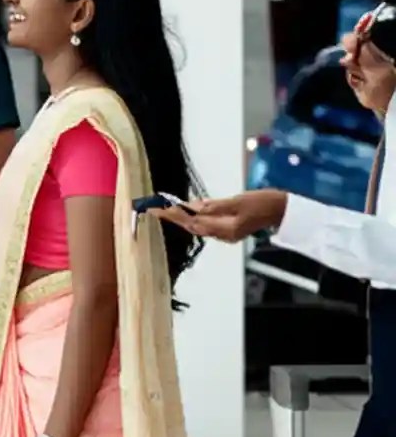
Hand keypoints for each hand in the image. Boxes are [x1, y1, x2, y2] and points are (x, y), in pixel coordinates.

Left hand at [151, 189, 287, 242]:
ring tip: (165, 210)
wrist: (282, 210)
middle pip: (192, 226)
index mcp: (225, 229)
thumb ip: (215, 206)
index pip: (192, 222)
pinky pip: (206, 225)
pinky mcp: (228, 230)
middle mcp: (223, 234)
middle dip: (173, 217)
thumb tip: (193, 206)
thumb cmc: (263, 202)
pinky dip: (194, 218)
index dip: (173, 215)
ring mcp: (226, 234)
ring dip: (182, 218)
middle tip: (155, 209)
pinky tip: (187, 212)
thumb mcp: (238, 201)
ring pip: (197, 226)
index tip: (158, 209)